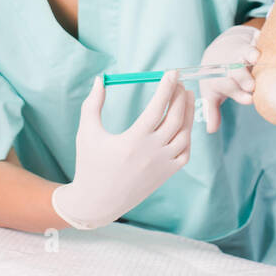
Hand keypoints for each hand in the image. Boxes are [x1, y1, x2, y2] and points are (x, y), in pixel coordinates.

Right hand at [51, 72, 192, 229]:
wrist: (96, 202)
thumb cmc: (89, 164)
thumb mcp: (87, 132)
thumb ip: (93, 103)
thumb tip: (100, 79)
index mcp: (133, 140)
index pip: (158, 107)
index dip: (167, 87)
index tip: (172, 72)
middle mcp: (152, 153)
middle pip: (175, 118)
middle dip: (180, 96)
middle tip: (179, 81)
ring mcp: (162, 165)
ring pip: (185, 135)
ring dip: (188, 113)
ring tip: (186, 96)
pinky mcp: (166, 175)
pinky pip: (185, 153)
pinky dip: (188, 136)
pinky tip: (184, 123)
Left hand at [197, 24, 259, 133]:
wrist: (220, 49)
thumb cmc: (217, 77)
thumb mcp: (212, 93)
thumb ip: (212, 111)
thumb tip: (210, 131)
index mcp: (218, 79)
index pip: (227, 87)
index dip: (238, 94)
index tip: (248, 99)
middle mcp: (227, 66)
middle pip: (234, 72)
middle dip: (243, 79)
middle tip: (252, 86)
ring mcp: (236, 54)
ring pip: (242, 55)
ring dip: (249, 59)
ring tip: (256, 64)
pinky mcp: (246, 44)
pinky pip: (251, 45)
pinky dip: (256, 48)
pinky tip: (261, 53)